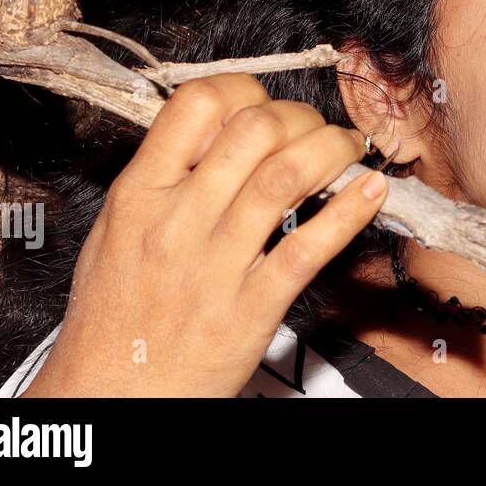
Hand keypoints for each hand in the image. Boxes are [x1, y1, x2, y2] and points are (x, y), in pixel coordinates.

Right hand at [21, 73, 387, 396]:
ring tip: (347, 148)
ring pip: (286, 177)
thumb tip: (215, 127)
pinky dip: (349, 213)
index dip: (243, 89)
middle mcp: (178, 222)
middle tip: (313, 128)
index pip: (197, 104)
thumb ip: (161, 176)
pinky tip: (371, 191)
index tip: (262, 103)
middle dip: (298, 116)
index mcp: (139, 195)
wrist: (114, 395)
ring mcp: (217, 265)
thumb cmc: (114, 317)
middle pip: (254, 130)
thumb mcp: (115, 231)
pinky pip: (310, 248)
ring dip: (331, 149)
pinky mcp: (253, 307)